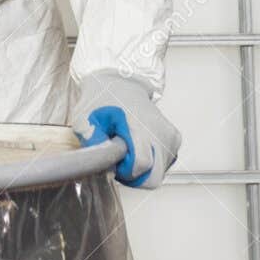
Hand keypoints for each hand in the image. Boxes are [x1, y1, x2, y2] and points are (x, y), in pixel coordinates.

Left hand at [71, 70, 180, 189]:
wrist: (119, 81)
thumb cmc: (101, 99)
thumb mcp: (84, 119)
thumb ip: (93, 144)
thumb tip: (104, 165)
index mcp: (140, 126)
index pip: (142, 166)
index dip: (125, 170)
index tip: (114, 157)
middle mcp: (161, 133)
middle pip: (153, 178)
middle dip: (134, 175)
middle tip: (119, 156)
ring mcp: (170, 136)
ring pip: (159, 173)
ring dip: (142, 168)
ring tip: (128, 146)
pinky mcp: (175, 139)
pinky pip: (163, 164)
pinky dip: (151, 161)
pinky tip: (138, 145)